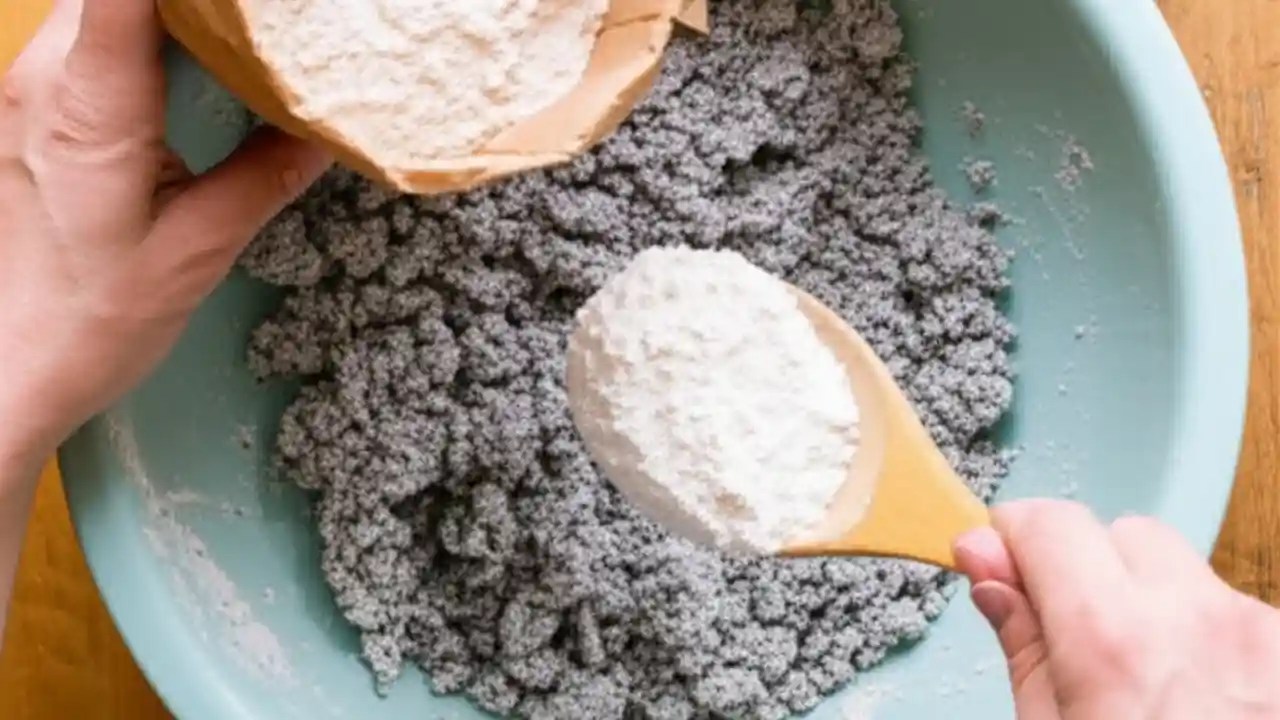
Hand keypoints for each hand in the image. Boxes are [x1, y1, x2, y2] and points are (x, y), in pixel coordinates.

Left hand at [0, 0, 329, 468]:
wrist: (14, 364)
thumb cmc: (93, 320)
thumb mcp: (201, 249)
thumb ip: (267, 175)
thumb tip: (327, 128)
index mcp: (88, 108)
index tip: (254, 5)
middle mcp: (43, 80)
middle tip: (266, 22)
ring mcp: (26, 88)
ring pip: (101, 7)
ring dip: (172, 10)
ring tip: (244, 30)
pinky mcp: (30, 105)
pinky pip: (90, 35)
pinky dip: (147, 30)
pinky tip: (196, 58)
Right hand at [954, 500, 1279, 718]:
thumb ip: (1022, 640)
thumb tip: (985, 563)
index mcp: (1113, 640)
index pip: (1048, 523)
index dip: (1014, 539)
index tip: (1000, 566)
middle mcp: (1195, 617)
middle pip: (1123, 534)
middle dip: (1088, 568)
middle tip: (1072, 640)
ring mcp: (1260, 633)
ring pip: (1186, 573)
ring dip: (1152, 603)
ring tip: (1146, 687)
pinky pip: (1235, 613)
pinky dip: (1205, 638)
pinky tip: (1198, 702)